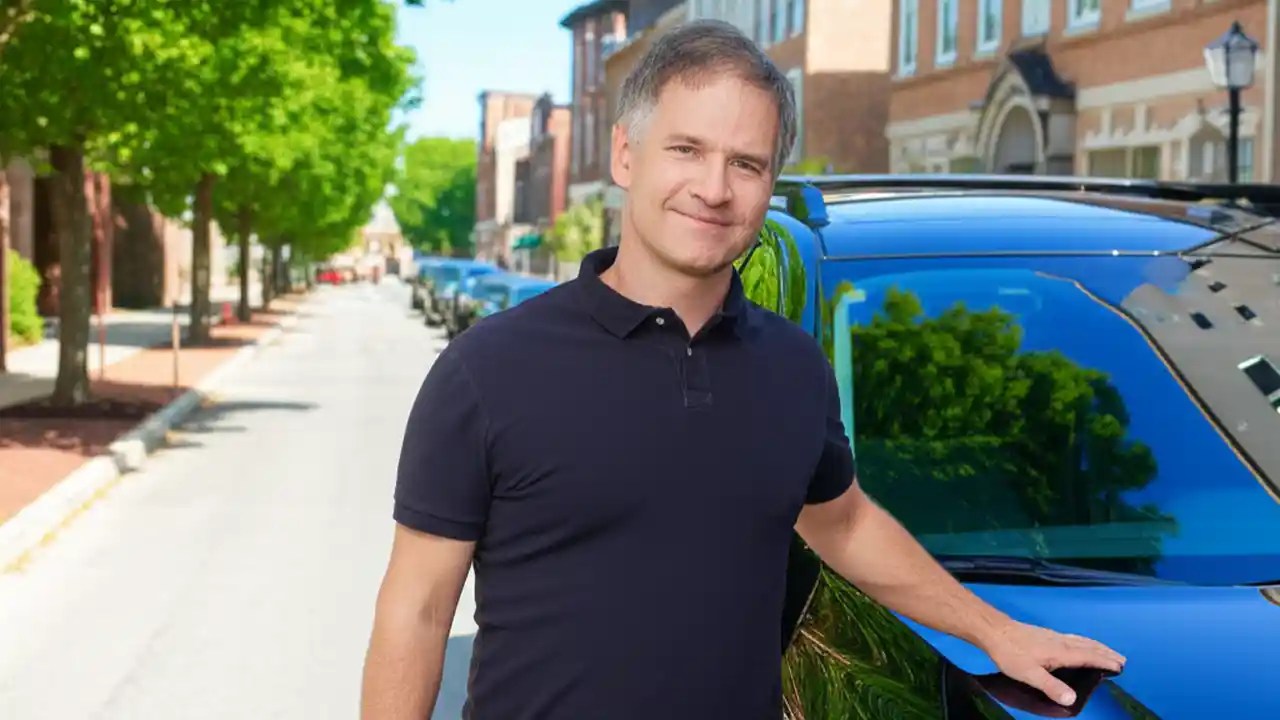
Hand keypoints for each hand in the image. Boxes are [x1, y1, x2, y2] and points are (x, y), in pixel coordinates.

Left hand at [982, 620, 1125, 706]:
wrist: (994, 630)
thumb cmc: (1010, 652)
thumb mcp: (1030, 674)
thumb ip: (1051, 686)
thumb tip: (1073, 699)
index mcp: (1061, 651)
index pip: (1089, 656)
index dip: (1105, 661)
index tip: (1120, 666)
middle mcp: (1060, 641)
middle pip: (1088, 646)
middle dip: (1105, 653)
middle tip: (1121, 659)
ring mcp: (1052, 635)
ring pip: (1081, 640)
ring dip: (1096, 646)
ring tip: (1106, 651)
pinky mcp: (1045, 634)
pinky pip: (1072, 638)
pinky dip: (1084, 641)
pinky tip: (1078, 644)